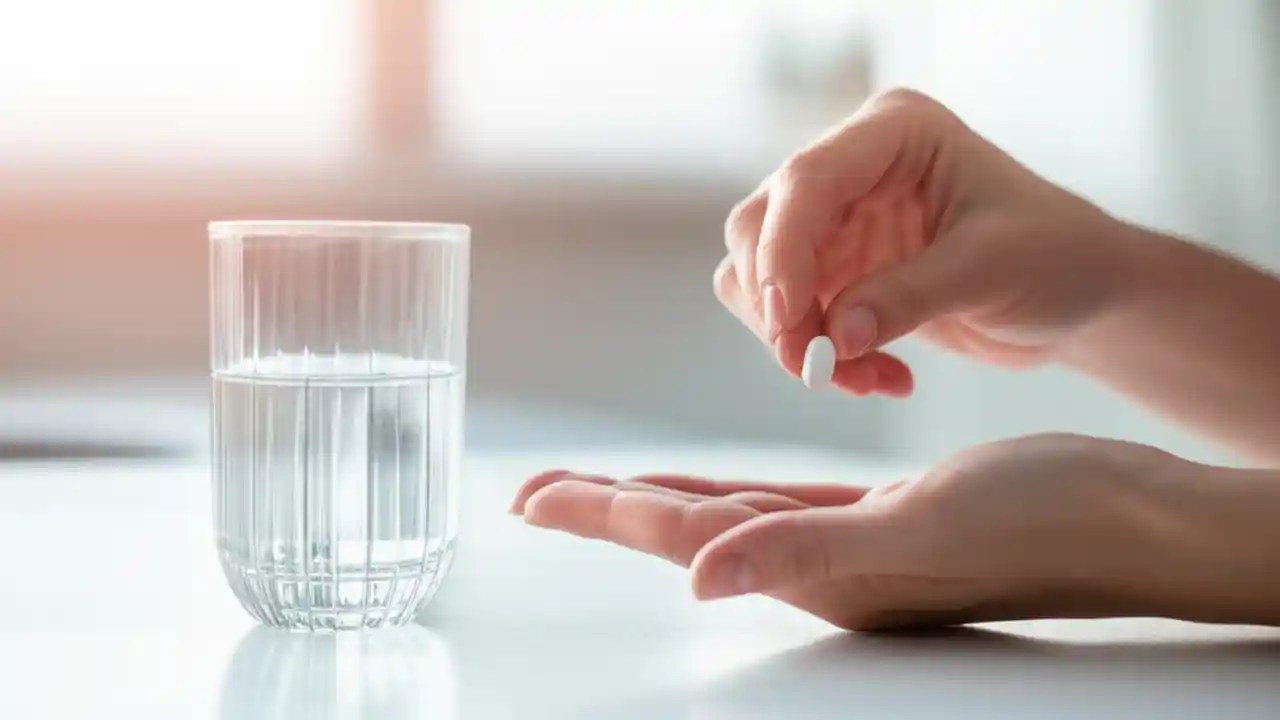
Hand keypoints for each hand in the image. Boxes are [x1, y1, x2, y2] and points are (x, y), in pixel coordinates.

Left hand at [511, 434, 1198, 629]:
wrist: (1125, 520)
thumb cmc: (1037, 528)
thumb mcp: (918, 534)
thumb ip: (802, 553)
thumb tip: (694, 576)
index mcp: (811, 570)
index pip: (675, 532)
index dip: (599, 512)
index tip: (529, 497)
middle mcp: (816, 565)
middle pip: (680, 525)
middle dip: (603, 508)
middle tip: (533, 493)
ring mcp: (847, 543)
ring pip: (724, 513)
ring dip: (657, 498)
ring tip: (602, 490)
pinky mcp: (880, 517)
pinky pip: (780, 502)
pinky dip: (735, 492)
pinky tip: (713, 489)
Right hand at [717, 88, 1136, 395]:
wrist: (1079, 297)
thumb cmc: (1056, 256)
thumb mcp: (991, 268)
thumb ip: (910, 296)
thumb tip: (836, 337)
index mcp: (892, 132)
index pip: (807, 180)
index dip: (783, 250)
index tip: (786, 319)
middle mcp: (851, 168)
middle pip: (762, 228)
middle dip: (779, 306)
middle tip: (815, 367)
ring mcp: (836, 221)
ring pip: (759, 278)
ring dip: (796, 340)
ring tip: (864, 378)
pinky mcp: (834, 273)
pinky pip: (789, 319)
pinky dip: (820, 357)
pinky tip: (882, 376)